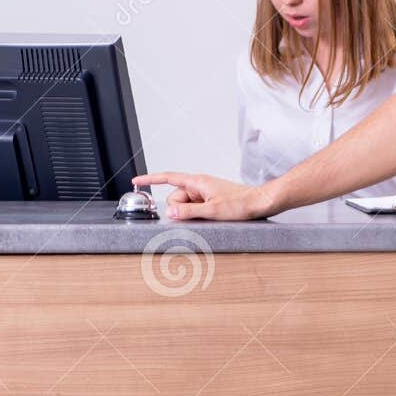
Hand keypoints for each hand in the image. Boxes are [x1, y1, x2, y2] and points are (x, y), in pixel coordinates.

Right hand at [132, 171, 274, 220]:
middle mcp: (199, 185)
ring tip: (208, 217)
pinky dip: (195, 214)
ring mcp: (204, 192)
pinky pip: (194, 207)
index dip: (150, 179)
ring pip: (184, 205)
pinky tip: (208, 217)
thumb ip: (188, 212)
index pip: (168, 177)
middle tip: (197, 216)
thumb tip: (170, 212)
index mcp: (197, 182)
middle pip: (175, 197)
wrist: (259, 203)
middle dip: (179, 209)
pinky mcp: (209, 199)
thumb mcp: (212, 211)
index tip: (136, 181)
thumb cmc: (240, 204)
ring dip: (189, 213)